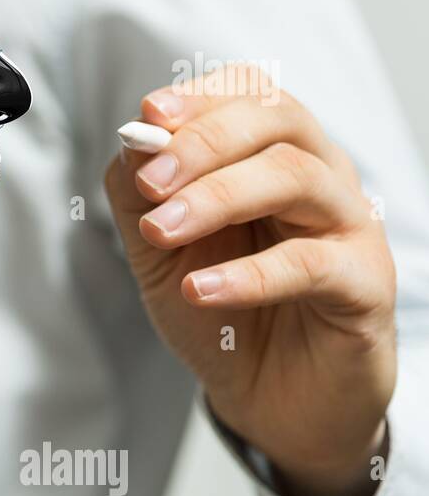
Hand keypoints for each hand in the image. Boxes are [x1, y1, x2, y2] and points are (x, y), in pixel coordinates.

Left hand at [104, 65, 395, 495]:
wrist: (269, 400)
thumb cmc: (221, 313)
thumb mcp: (160, 252)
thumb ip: (140, 196)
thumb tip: (131, 141)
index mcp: (272, 157)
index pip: (252, 95)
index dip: (202, 97)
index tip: (150, 115)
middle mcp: (318, 178)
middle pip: (278, 121)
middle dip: (204, 142)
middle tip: (151, 182)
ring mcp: (347, 228)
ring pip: (297, 177)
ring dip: (217, 198)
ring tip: (161, 232)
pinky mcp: (364, 285)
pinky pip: (312, 263)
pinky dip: (250, 273)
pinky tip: (202, 288)